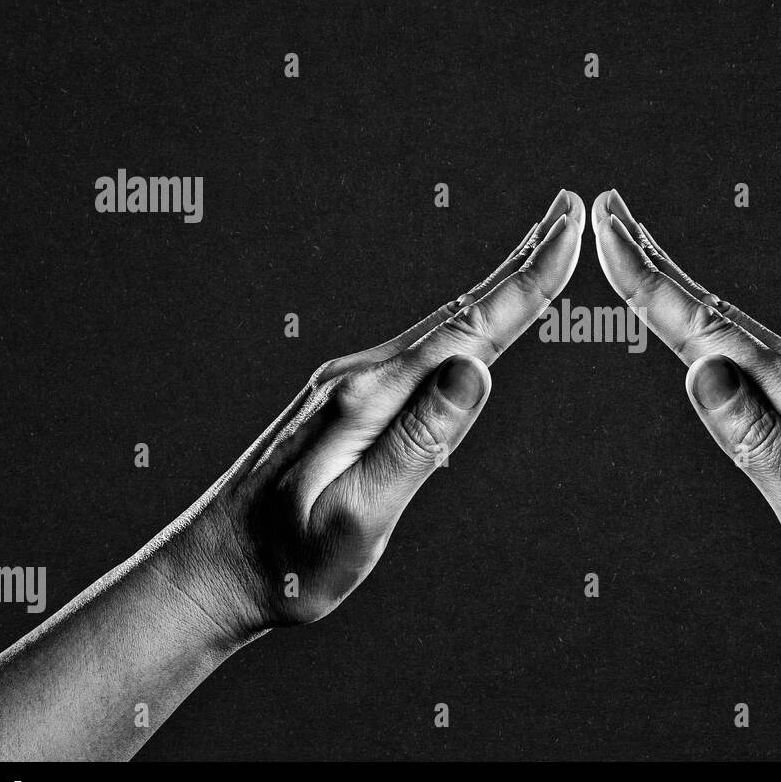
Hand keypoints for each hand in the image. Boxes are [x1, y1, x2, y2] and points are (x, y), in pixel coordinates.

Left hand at [159, 188, 585, 639]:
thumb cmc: (286, 561)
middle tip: (567, 211)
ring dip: (496, 288)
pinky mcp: (348, 405)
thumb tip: (476, 368)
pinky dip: (464, 322)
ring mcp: (351, 388)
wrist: (212, 570)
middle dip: (520, 263)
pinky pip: (422, 351)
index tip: (568, 232)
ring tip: (538, 252)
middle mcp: (360, 378)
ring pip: (442, 327)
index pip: (468, 329)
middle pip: (459, 311)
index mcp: (369, 399)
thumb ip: (418, 442)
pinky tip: (475, 323)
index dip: (526, 282)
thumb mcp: (358, 516)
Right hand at [590, 188, 780, 637]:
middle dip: (655, 261)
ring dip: (680, 288)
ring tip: (638, 252)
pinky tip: (703, 325)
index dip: (648, 280)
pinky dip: (711, 322)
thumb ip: (759, 444)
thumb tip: (700, 368)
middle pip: (717, 311)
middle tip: (607, 210)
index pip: (707, 329)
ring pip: (734, 327)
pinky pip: (755, 351)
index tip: (606, 227)